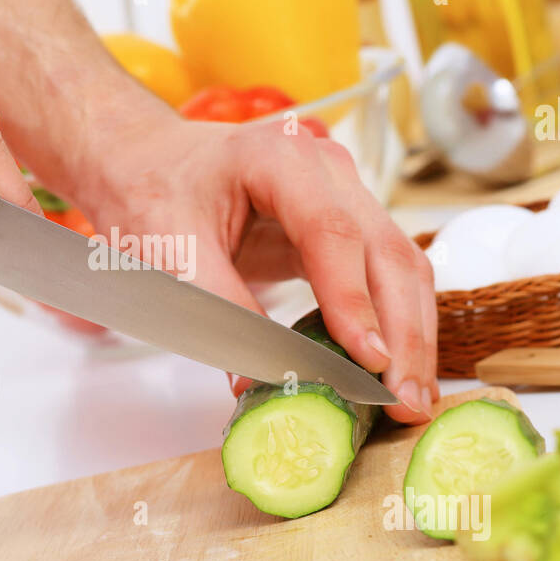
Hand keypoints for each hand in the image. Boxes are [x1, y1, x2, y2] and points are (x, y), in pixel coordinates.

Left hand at [77, 113, 438, 422]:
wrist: (147, 161)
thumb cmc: (154, 192)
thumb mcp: (170, 251)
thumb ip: (218, 312)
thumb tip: (256, 384)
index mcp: (277, 158)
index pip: (331, 232)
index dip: (353, 300)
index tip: (368, 360)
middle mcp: (326, 169)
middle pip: (385, 251)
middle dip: (402, 333)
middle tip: (404, 402)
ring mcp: (345, 194)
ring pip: (400, 266)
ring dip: (412, 336)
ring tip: (412, 400)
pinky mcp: (348, 228)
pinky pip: (387, 276)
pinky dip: (399, 325)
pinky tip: (399, 372)